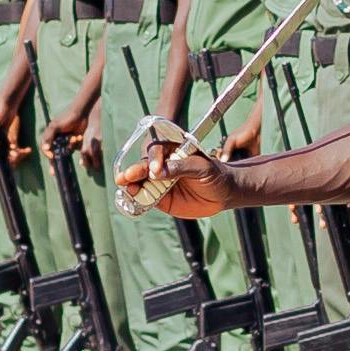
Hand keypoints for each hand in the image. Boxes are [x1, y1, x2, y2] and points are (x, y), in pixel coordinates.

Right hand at [119, 124, 236, 219]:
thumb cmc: (215, 174)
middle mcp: (163, 166)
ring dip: (133, 185)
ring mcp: (161, 183)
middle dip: (135, 171)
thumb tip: (158, 172)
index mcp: (173, 152)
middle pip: (145, 166)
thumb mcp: (201, 167)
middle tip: (125, 177)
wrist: (224, 194)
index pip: (157, 150)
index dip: (154, 158)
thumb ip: (180, 168)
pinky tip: (132, 199)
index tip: (154, 169)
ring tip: (127, 188)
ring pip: (142, 183)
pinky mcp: (162, 199)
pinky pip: (147, 199)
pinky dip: (139, 199)